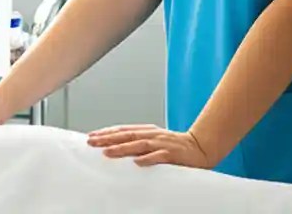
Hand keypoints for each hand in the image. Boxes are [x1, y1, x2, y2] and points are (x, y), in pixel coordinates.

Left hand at [86, 124, 213, 168]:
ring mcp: (162, 143)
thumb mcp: (154, 141)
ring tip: (107, 152)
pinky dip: (148, 159)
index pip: (122, 130)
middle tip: (92, 142)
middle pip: (126, 135)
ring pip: (138, 144)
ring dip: (122, 148)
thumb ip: (138, 142)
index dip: (106, 132)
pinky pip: (159, 156)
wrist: (201, 147)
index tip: (91, 136)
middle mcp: (152, 135)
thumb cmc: (174, 147)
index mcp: (147, 131)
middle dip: (107, 139)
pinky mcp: (173, 154)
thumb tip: (116, 147)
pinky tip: (137, 162)